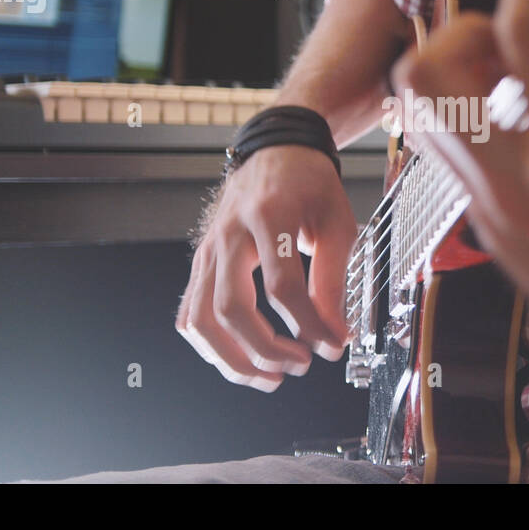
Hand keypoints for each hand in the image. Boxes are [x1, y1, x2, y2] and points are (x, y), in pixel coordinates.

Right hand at [176, 144, 353, 390]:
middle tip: (301, 364)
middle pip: (232, 309)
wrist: (277, 153)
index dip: (310, 325)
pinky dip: (212, 347)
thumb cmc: (309, 185)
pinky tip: (243, 357)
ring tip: (270, 376)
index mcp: (269, 215)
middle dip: (267, 350)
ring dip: (233, 359)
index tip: (333, 344)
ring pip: (201, 319)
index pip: (282, 287)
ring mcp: (209, 249)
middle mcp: (230, 233)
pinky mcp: (201, 263)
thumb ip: (334, 280)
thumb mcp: (337, 223)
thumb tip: (334, 334)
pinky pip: (191, 315)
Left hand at [390, 0, 528, 433]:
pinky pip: (450, 157)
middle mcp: (516, 187)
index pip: (521, 40)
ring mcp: (492, 215)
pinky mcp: (490, 233)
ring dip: (454, 73)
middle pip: (429, 76)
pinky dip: (469, 117)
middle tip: (516, 23)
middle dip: (463, 26)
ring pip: (423, 118)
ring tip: (514, 63)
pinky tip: (524, 112)